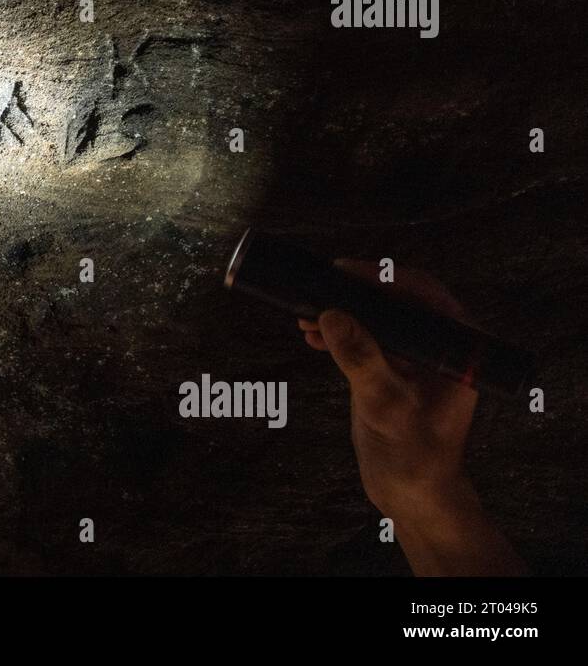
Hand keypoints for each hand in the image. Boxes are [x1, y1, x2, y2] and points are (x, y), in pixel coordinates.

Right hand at [299, 260, 523, 574]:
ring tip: (305, 313)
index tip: (344, 270)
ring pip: (375, 317)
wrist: (412, 493)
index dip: (382, 276)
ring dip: (340, 312)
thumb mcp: (386, 404)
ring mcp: (414, 356)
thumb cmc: (415, 455)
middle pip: (394, 299)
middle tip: (318, 284)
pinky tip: (310, 333)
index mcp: (457, 347)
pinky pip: (364, 337)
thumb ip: (363, 358)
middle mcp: (439, 346)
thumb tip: (332, 315)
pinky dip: (337, 333)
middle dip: (353, 292)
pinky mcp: (390, 368)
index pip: (422, 293)